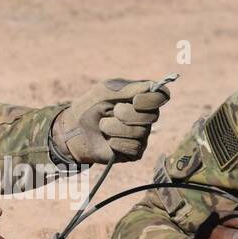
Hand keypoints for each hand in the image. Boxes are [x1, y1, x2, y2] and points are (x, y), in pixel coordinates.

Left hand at [52, 79, 170, 164]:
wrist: (75, 130)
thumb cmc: (90, 106)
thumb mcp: (106, 91)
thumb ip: (128, 88)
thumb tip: (151, 86)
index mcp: (141, 98)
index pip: (161, 97)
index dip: (152, 100)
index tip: (135, 101)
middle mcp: (145, 117)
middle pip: (152, 116)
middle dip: (127, 114)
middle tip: (112, 113)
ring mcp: (142, 135)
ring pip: (140, 132)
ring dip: (116, 128)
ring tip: (104, 126)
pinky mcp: (135, 152)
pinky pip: (134, 147)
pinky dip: (117, 143)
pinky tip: (109, 141)